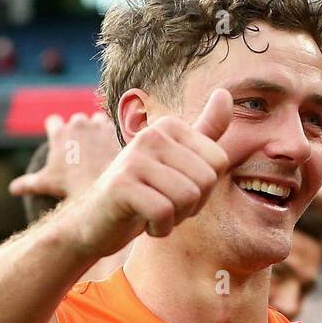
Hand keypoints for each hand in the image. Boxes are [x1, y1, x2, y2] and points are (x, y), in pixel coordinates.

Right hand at [9, 111, 120, 203]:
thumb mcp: (46, 184)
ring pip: (95, 121)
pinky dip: (111, 137)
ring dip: (96, 131)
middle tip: (83, 152)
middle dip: (79, 133)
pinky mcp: (115, 130)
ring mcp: (96, 124)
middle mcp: (77, 123)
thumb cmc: (71, 188)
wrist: (102, 190)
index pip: (53, 122)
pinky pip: (112, 128)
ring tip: (99, 150)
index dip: (56, 131)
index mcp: (59, 132)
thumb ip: (28, 183)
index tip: (61, 142)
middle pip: (75, 122)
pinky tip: (112, 150)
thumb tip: (12, 189)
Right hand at [67, 88, 235, 261]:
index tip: (177, 191)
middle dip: (192, 206)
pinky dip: (159, 228)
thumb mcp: (178, 161)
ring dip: (175, 219)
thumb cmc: (143, 195)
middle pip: (206, 181)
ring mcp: (134, 157)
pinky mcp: (121, 184)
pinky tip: (144, 224)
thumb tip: (226, 93)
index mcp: (170, 126)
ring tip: (154, 215)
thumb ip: (205, 131)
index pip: (219, 162)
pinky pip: (164, 212)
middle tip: (165, 207)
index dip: (205, 189)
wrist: (96, 223)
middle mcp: (152, 134)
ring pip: (187, 197)